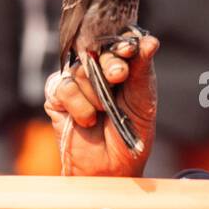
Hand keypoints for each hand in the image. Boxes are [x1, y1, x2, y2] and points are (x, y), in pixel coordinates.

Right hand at [44, 30, 158, 176]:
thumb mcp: (143, 100)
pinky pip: (66, 88)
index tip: (130, 49)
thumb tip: (150, 41)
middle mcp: (96, 71)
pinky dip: (80, 105)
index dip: (122, 44)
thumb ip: (142, 69)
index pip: (118, 44)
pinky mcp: (58, 97)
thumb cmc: (131, 134)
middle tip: (118, 77)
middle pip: (98, 52)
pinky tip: (87, 120)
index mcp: (120, 67)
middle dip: (111, 65)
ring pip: (82, 71)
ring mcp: (76, 83)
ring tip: (103, 114)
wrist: (112, 168)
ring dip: (96, 95)